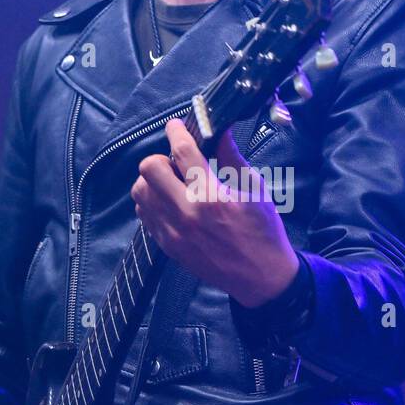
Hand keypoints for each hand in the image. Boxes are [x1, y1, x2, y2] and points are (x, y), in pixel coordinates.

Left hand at [130, 119, 298, 307]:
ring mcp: (174, 232)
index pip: (182, 152)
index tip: (176, 126)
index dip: (176, 131)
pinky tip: (170, 203)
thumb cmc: (263, 231)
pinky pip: (145, 215)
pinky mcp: (168, 246)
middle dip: (161, 158)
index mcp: (213, 196)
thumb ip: (233, 158)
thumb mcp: (255, 190)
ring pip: (140, 192)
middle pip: (149, 169)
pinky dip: (152, 203)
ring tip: (172, 184)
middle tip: (176, 163)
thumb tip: (220, 131)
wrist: (261, 278)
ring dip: (153, 181)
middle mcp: (187, 213)